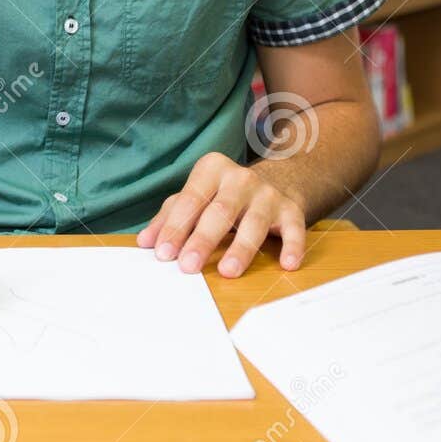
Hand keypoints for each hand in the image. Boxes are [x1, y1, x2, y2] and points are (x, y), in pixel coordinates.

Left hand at [137, 151, 306, 276]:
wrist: (277, 180)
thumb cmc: (223, 194)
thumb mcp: (195, 197)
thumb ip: (169, 217)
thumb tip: (146, 242)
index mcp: (211, 170)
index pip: (189, 201)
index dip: (175, 228)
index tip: (163, 253)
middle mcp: (240, 179)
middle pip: (220, 211)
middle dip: (203, 240)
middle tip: (188, 266)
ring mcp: (268, 194)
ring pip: (254, 222)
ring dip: (241, 248)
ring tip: (227, 271)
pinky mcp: (292, 210)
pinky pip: (295, 229)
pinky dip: (292, 246)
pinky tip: (287, 264)